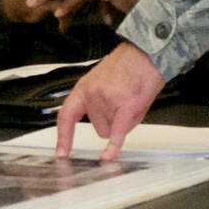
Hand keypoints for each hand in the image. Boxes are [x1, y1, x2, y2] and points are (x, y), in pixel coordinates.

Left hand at [55, 41, 165, 160]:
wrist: (147, 52)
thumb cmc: (129, 64)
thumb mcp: (103, 80)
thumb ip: (97, 102)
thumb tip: (103, 125)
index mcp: (84, 88)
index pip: (67, 116)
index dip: (64, 137)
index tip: (61, 153)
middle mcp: (92, 95)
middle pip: (98, 128)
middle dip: (112, 121)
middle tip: (123, 101)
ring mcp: (107, 100)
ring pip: (112, 130)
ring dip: (123, 122)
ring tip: (132, 100)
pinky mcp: (125, 106)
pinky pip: (117, 134)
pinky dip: (113, 147)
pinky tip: (108, 156)